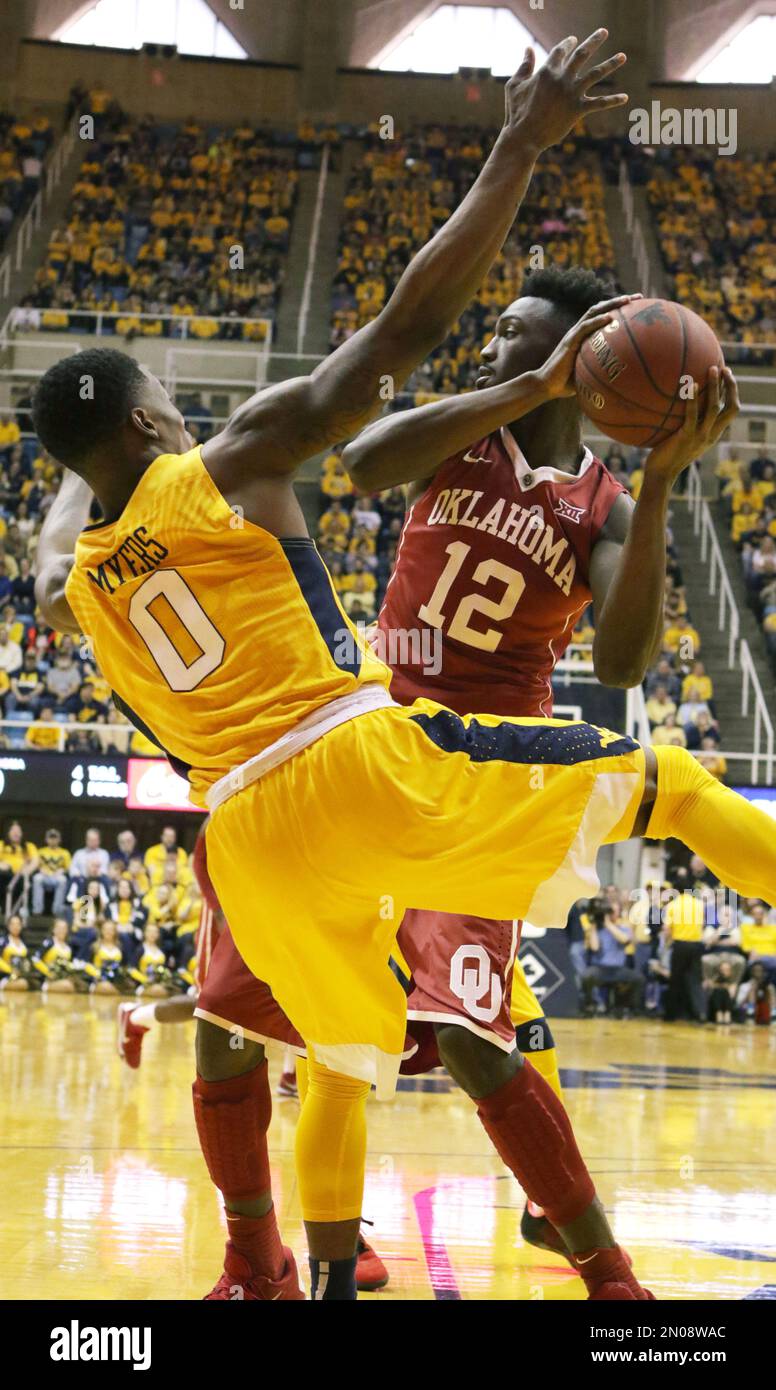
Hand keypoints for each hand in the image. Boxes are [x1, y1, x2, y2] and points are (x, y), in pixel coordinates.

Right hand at [504, 30, 627, 152]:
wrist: (524, 137)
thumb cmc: (516, 112)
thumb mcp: (515, 85)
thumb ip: (524, 66)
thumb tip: (528, 49)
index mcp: (547, 70)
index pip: (561, 51)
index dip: (567, 44)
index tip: (573, 40)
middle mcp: (562, 78)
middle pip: (582, 54)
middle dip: (594, 41)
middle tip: (604, 32)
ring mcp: (572, 93)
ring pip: (596, 74)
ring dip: (611, 64)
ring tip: (623, 56)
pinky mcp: (578, 109)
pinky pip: (599, 103)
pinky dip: (613, 100)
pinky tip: (625, 97)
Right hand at [535, 294, 643, 397]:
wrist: (546, 386)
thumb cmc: (566, 383)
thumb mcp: (590, 374)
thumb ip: (603, 371)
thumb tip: (624, 379)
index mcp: (585, 336)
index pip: (604, 315)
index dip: (620, 309)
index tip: (638, 306)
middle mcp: (580, 331)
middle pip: (601, 308)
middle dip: (620, 301)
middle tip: (639, 297)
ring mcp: (574, 334)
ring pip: (593, 312)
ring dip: (611, 304)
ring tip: (627, 300)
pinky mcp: (569, 342)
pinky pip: (585, 328)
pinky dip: (597, 321)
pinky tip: (610, 318)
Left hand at [645, 366, 739, 483]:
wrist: (661, 474)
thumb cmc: (667, 454)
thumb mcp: (683, 437)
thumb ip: (688, 422)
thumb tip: (678, 402)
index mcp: (714, 433)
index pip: (731, 410)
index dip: (732, 392)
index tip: (726, 374)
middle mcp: (711, 434)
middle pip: (731, 407)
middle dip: (731, 386)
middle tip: (724, 368)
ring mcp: (700, 436)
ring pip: (714, 407)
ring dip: (715, 387)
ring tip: (711, 369)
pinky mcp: (686, 437)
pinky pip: (692, 415)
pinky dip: (692, 399)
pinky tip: (690, 385)